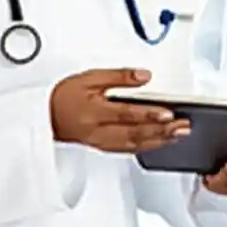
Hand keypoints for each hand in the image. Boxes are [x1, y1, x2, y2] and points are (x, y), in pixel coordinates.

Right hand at [49, 68, 189, 152]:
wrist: (44, 115)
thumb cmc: (64, 96)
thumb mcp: (89, 77)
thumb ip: (118, 76)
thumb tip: (143, 76)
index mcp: (94, 111)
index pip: (126, 114)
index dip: (148, 115)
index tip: (168, 113)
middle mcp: (98, 131)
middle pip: (134, 133)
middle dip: (161, 131)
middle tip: (182, 127)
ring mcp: (100, 142)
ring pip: (133, 145)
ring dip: (158, 141)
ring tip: (177, 135)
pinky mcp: (102, 147)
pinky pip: (127, 150)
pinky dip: (146, 147)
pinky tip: (159, 143)